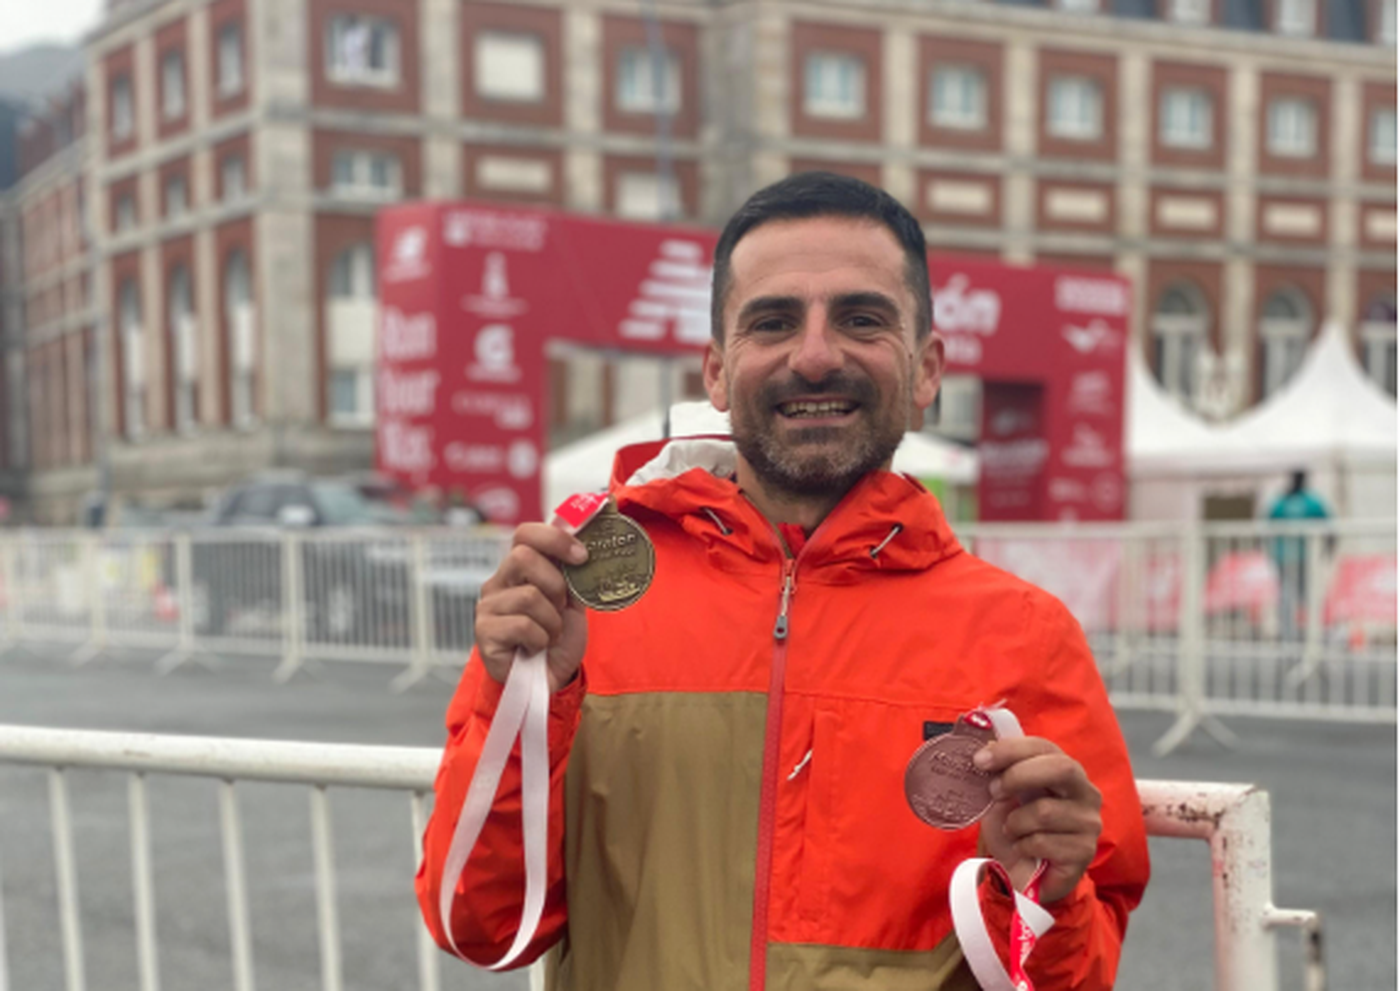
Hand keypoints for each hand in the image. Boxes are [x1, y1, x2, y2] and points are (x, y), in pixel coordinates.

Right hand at [474, 523, 588, 693]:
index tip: (581, 556)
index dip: (554, 538)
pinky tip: (536, 647)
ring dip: (551, 620)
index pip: (525, 534)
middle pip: (523, 557)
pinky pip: (522, 625)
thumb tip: (584, 546)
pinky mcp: (485, 631)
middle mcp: (499, 582)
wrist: (550, 678)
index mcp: (520, 569)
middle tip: (560, 608)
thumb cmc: (558, 639)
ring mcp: (488, 606)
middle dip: (555, 585)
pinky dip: (540, 639)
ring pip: (528, 595)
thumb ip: (572, 574)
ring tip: (549, 635)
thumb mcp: (572, 601)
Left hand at [973, 737, 1101, 903]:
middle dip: (1018, 776)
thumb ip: (998, 775)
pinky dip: (1022, 845)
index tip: (980, 759)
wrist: (1023, 875)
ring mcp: (1089, 823)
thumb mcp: (1001, 798)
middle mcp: (1085, 792)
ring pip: (1044, 811)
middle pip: (1060, 768)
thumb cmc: (1015, 830)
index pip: (1044, 747)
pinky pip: (1042, 842)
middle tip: (994, 791)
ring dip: (1015, 822)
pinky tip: (1023, 849)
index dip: (1011, 749)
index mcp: (1064, 770)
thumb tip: (984, 752)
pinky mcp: (1084, 852)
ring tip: (1011, 831)